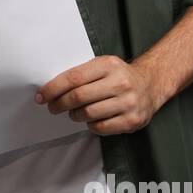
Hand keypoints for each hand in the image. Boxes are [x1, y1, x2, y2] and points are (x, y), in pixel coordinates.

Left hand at [34, 56, 164, 135]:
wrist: (151, 84)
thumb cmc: (118, 76)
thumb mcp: (102, 65)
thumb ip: (81, 74)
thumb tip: (50, 89)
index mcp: (109, 65)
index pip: (73, 78)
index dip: (53, 88)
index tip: (41, 96)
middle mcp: (120, 82)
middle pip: (78, 97)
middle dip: (59, 104)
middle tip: (53, 107)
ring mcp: (128, 102)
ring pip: (88, 114)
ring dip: (75, 115)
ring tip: (74, 113)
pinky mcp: (132, 120)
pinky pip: (101, 127)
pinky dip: (91, 125)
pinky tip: (91, 120)